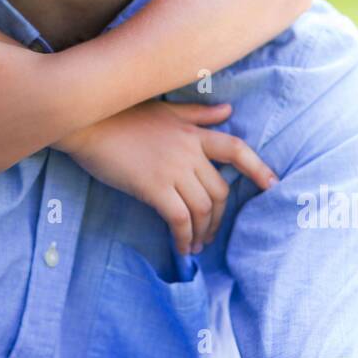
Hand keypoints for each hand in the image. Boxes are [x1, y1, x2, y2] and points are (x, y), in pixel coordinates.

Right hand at [60, 99, 277, 254]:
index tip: (272, 186)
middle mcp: (188, 151)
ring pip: (203, 208)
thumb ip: (197, 114)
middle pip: (220, 190)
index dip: (258, 168)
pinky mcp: (153, 187)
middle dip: (220, 216)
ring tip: (197, 244)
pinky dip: (185, 236)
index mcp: (193, 132)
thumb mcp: (164, 110)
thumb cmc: (120, 115)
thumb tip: (228, 111)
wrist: (86, 121)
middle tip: (210, 232)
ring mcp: (172, 169)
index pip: (236, 148)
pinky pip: (180, 219)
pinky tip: (181, 247)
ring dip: (204, 231)